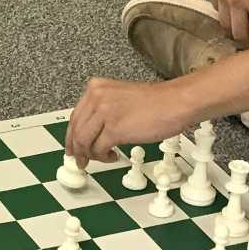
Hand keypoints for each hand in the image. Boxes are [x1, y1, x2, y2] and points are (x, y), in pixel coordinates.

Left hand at [66, 76, 196, 168]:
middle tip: (80, 160)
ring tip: (102, 159)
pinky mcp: (114, 128)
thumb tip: (91, 133)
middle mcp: (97, 97)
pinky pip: (98, 149)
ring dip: (91, 155)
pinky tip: (113, 156)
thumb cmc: (157, 102)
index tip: (73, 147)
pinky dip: (103, 157)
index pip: (75, 116)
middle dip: (77, 150)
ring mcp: (105, 112)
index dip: (72, 136)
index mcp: (97, 88)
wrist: (176, 102)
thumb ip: (104, 111)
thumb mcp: (121, 99)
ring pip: (84, 141)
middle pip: (76, 130)